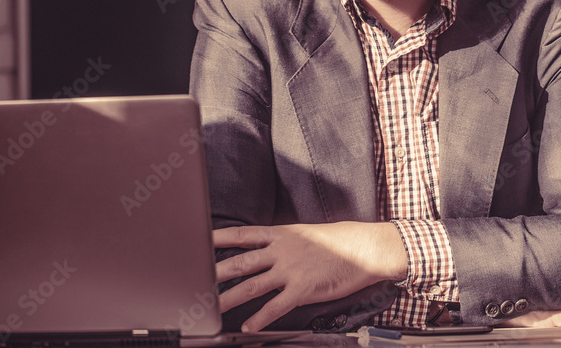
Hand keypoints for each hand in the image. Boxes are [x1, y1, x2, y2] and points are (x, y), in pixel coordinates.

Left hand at [213, 222, 407, 330]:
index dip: (220, 237)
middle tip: (195, 280)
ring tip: (212, 308)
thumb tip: (267, 250)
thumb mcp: (307, 234)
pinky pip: (276, 306)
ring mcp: (291, 269)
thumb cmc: (339, 241)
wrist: (364, 247)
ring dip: (229, 298)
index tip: (200, 238)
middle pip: (241, 262)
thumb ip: (284, 242)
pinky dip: (260, 317)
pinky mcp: (303, 289)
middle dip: (215, 272)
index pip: (244, 234)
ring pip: (252, 285)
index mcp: (282, 234)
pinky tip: (248, 326)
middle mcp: (282, 250)